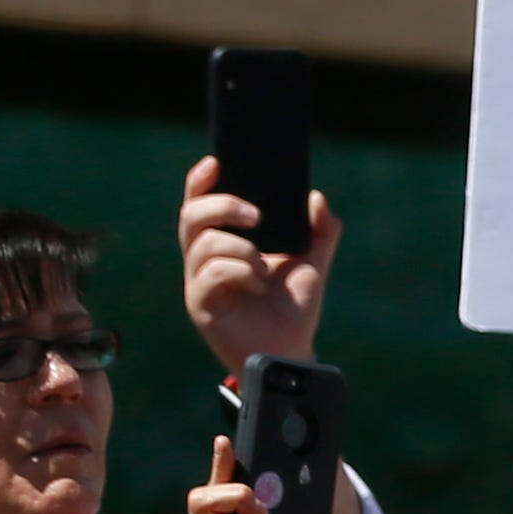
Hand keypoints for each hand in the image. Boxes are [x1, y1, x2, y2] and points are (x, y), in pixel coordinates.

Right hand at [177, 157, 334, 370]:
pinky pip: (210, 273)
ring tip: (265, 268)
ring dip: (242, 250)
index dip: (200, 182)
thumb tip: (316, 198)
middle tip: (257, 216)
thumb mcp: (313, 264)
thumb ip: (320, 232)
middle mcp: (204, 260)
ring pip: (204, 245)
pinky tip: (257, 285)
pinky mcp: (200, 305)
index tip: (216, 163)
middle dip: (223, 206)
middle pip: (192, 217)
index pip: (200, 206)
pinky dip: (240, 272)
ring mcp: (198, 282)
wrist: (292, 351)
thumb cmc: (293, 309)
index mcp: (224, 245)